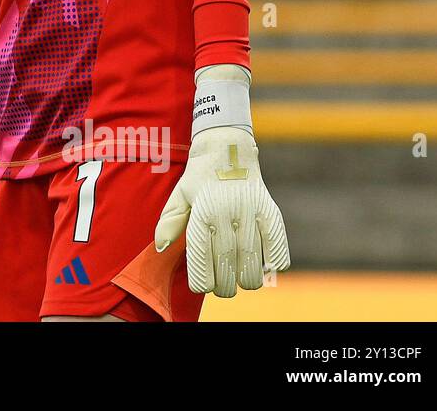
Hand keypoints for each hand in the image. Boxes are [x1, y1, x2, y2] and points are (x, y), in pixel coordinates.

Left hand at [154, 125, 290, 296]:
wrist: (227, 147)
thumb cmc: (199, 177)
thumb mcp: (179, 195)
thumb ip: (169, 222)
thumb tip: (160, 248)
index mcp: (201, 211)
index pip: (200, 255)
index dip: (201, 279)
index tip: (201, 287)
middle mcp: (225, 212)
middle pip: (226, 263)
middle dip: (224, 285)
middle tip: (223, 289)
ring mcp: (249, 211)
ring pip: (252, 259)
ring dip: (248, 278)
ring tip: (242, 281)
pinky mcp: (270, 210)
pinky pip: (276, 243)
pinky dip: (275, 261)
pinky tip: (268, 267)